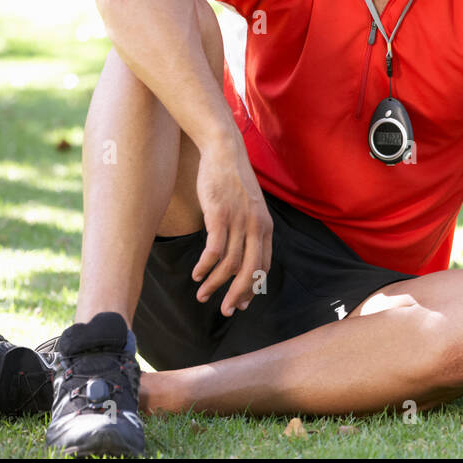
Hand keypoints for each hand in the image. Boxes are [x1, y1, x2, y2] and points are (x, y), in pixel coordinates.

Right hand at [192, 137, 273, 316]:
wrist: (224, 152)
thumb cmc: (233, 182)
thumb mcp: (249, 208)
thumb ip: (249, 230)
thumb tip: (240, 256)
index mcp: (266, 227)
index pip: (263, 266)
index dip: (252, 288)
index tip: (241, 303)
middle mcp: (256, 226)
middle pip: (250, 271)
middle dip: (237, 296)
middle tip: (225, 311)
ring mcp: (239, 221)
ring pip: (229, 264)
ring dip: (214, 284)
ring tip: (202, 295)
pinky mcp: (219, 215)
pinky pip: (213, 250)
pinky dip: (205, 267)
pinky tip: (196, 274)